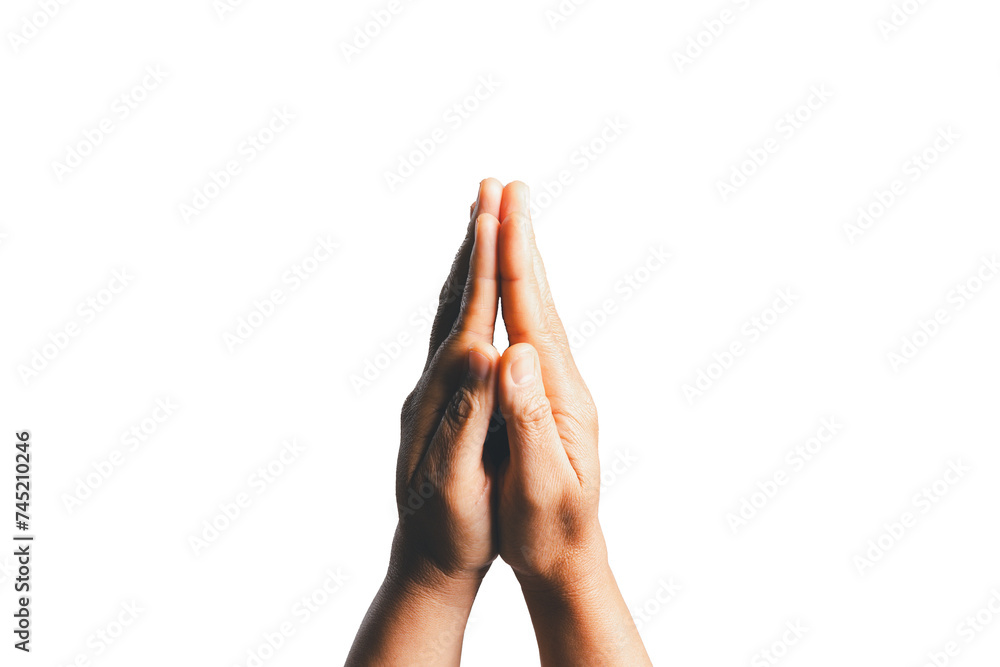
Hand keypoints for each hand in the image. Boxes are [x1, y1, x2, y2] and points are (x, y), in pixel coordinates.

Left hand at [391, 177, 503, 583]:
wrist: (426, 558)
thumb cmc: (453, 528)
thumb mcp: (458, 481)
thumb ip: (466, 418)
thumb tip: (480, 354)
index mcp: (446, 395)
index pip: (469, 317)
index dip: (484, 266)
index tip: (494, 214)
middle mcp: (435, 382)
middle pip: (456, 300)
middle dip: (473, 243)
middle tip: (485, 190)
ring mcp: (434, 388)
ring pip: (451, 311)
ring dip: (465, 262)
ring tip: (477, 221)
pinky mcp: (441, 398)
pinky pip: (453, 333)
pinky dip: (464, 296)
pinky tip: (469, 287)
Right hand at [492, 181, 603, 586]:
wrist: (567, 557)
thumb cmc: (549, 529)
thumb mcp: (540, 482)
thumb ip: (527, 418)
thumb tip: (516, 353)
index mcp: (556, 393)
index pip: (531, 311)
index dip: (514, 257)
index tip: (502, 206)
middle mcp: (560, 379)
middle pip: (537, 296)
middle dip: (519, 238)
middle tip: (506, 186)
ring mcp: (553, 385)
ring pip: (534, 309)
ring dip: (520, 259)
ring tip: (506, 219)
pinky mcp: (542, 396)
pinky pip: (527, 331)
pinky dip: (517, 296)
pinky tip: (510, 286)